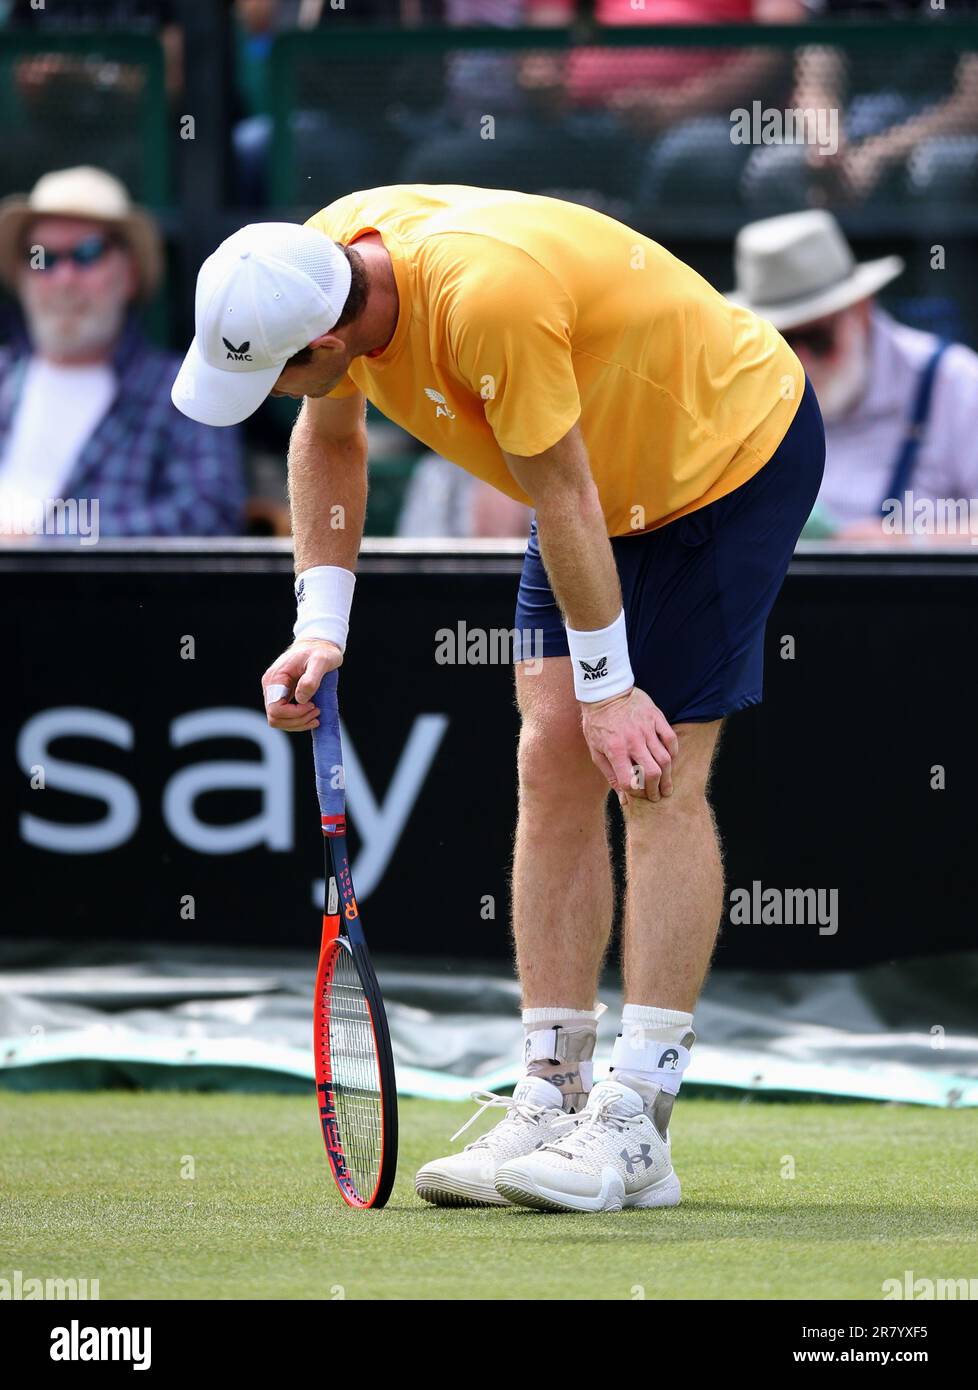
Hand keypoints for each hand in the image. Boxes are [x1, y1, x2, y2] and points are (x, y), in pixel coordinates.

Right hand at [262, 639, 341, 731]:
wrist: (319, 645)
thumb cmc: (321, 651)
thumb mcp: (321, 661)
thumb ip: (311, 679)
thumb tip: (301, 699)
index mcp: (275, 678)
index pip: (275, 709)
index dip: (295, 713)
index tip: (313, 706)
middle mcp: (271, 687)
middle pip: (275, 718)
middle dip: (297, 720)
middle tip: (317, 712)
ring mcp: (275, 692)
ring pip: (279, 721)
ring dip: (298, 723)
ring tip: (316, 715)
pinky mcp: (283, 696)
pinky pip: (285, 716)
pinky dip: (298, 721)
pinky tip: (312, 716)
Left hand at [580, 686, 678, 804]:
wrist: (604, 692)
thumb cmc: (598, 724)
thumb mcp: (596, 751)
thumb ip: (610, 775)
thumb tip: (623, 798)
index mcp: (615, 750)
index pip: (630, 781)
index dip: (635, 793)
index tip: (638, 795)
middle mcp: (633, 741)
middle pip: (652, 773)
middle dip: (656, 790)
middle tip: (657, 796)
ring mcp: (646, 729)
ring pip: (665, 759)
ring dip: (667, 777)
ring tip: (666, 786)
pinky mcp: (656, 717)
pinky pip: (671, 739)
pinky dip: (673, 753)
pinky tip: (669, 761)